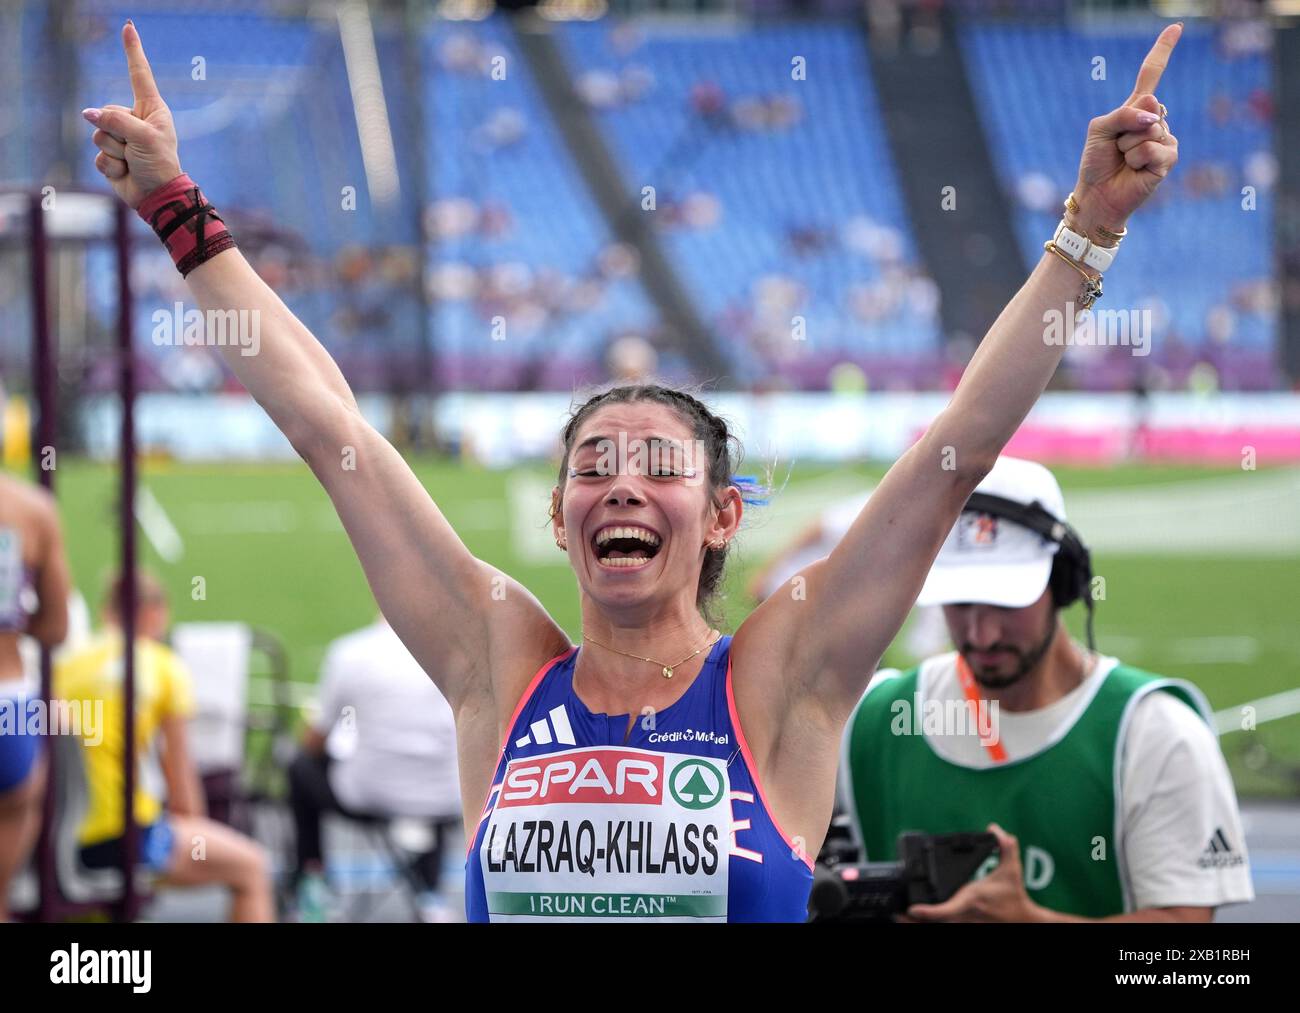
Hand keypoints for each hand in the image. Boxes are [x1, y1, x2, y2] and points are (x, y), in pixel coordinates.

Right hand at [82, 21, 181, 208]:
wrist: (157, 196)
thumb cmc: (159, 164)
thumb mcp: (143, 137)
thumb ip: (115, 121)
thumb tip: (88, 114)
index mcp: (151, 110)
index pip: (139, 75)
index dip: (133, 51)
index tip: (129, 28)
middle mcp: (135, 120)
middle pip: (106, 112)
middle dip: (117, 133)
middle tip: (136, 150)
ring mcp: (122, 137)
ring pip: (98, 133)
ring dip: (114, 151)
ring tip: (132, 161)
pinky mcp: (112, 155)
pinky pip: (98, 154)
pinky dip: (110, 166)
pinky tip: (125, 172)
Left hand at [898, 823, 1043, 922]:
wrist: (1024, 920)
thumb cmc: (1014, 895)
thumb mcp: (1012, 869)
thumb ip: (1005, 847)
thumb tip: (995, 828)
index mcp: (971, 899)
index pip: (946, 910)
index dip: (928, 912)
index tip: (913, 909)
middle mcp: (965, 916)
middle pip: (935, 923)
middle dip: (914, 920)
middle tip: (896, 913)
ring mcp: (965, 925)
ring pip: (938, 928)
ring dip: (917, 925)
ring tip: (898, 918)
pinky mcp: (965, 928)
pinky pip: (943, 929)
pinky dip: (928, 925)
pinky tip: (915, 921)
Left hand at [1071, 23, 1181, 235]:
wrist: (1098, 195)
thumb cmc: (1096, 163)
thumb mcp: (1100, 129)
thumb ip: (1123, 114)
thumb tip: (1153, 115)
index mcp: (1135, 108)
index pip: (1151, 74)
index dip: (1162, 50)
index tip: (1176, 27)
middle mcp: (1154, 120)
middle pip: (1146, 105)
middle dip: (1123, 128)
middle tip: (1117, 148)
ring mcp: (1164, 138)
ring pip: (1148, 129)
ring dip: (1128, 146)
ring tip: (1124, 160)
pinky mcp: (1169, 158)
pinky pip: (1152, 148)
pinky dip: (1137, 159)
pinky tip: (1135, 170)